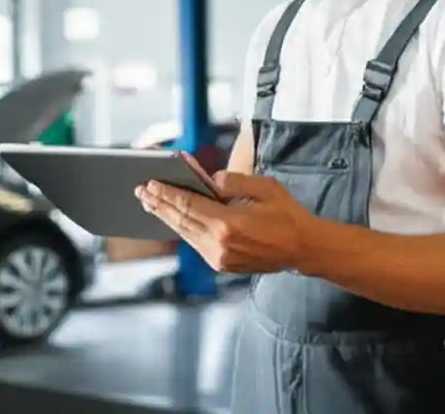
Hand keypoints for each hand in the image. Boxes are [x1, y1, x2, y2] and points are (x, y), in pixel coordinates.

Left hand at [135, 170, 314, 273]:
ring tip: (151, 203)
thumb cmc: (287, 215)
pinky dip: (182, 228)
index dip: (167, 194)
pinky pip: (195, 243)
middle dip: (160, 205)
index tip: (150, 184)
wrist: (303, 248)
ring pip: (185, 234)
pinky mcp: (222, 264)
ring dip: (167, 217)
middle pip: (181, 221)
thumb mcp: (264, 188)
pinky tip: (174, 218)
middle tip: (141, 191)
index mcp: (228, 225)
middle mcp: (219, 245)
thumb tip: (209, 180)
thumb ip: (233, 181)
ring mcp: (219, 258)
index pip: (188, 206)